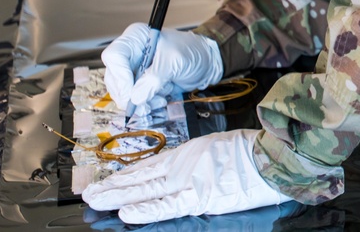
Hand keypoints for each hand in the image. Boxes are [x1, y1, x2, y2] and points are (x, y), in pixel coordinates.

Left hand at [82, 129, 292, 223]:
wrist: (269, 155)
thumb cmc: (251, 152)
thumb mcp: (218, 147)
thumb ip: (199, 159)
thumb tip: (190, 168)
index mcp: (187, 152)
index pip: (149, 166)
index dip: (127, 175)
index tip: (109, 180)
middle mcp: (182, 165)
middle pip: (140, 177)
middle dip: (113, 186)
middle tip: (90, 193)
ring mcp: (187, 181)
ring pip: (145, 190)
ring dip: (118, 197)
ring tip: (95, 201)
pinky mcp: (198, 197)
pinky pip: (166, 206)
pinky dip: (145, 210)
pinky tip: (125, 213)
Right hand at [102, 24, 222, 110]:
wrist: (206, 62)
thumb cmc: (192, 52)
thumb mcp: (175, 62)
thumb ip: (154, 79)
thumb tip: (135, 98)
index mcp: (136, 38)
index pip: (115, 56)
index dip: (120, 77)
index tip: (132, 94)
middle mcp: (131, 53)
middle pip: (114, 77)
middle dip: (131, 94)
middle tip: (147, 104)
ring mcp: (134, 69)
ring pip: (122, 91)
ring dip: (140, 101)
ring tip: (161, 99)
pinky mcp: (141, 83)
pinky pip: (134, 98)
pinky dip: (146, 103)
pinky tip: (161, 99)